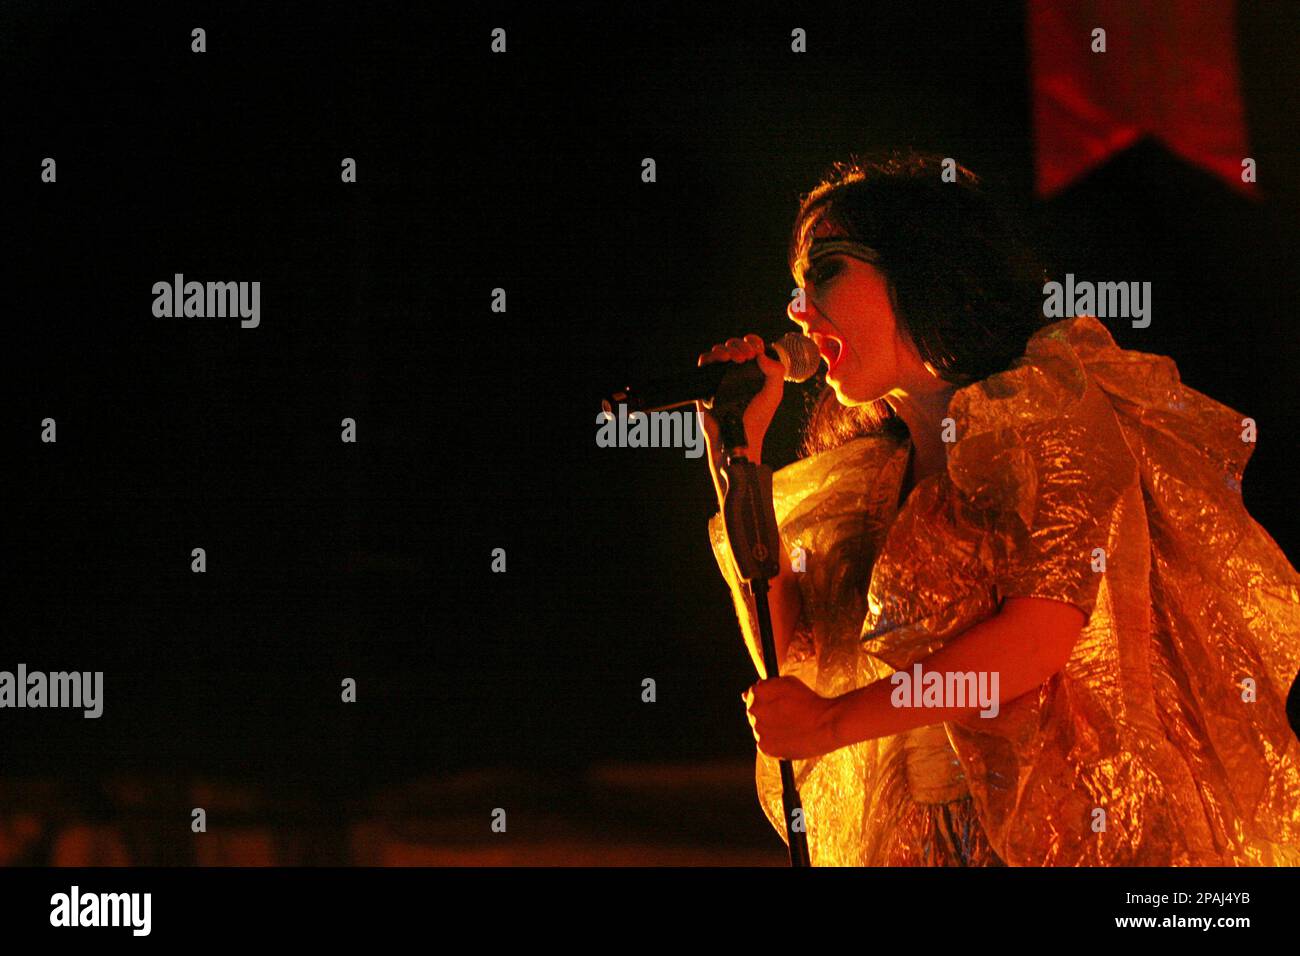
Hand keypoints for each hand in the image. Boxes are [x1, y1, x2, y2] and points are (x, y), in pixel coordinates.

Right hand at [694, 334, 785, 504]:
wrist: (740, 436)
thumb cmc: (758, 418)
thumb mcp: (774, 393)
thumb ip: (775, 372)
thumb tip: (760, 355)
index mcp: (752, 371)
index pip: (750, 347)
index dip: (752, 342)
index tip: (756, 350)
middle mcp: (735, 371)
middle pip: (733, 345)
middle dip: (740, 345)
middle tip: (746, 356)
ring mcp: (720, 376)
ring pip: (718, 351)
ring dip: (726, 348)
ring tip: (735, 358)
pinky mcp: (706, 384)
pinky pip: (704, 363)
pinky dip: (710, 356)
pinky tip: (722, 360)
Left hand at [742, 676, 839, 759]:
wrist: (826, 723)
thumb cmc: (810, 701)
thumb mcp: (788, 682)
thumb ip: (766, 685)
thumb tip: (746, 693)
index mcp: (757, 693)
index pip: (752, 696)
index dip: (767, 701)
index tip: (778, 706)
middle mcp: (753, 711)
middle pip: (754, 714)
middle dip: (768, 715)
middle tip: (787, 717)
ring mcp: (758, 730)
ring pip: (760, 730)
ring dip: (771, 730)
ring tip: (791, 728)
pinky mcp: (764, 747)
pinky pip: (765, 745)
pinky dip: (774, 744)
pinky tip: (788, 738)